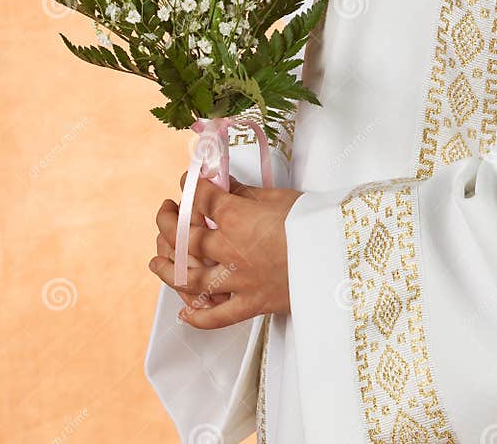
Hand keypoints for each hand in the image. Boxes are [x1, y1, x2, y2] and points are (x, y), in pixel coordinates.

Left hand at [149, 173, 300, 329]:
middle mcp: (230, 249)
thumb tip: (223, 183)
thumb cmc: (314, 220)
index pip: (200, 198)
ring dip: (166, 268)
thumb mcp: (278, 197)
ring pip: (188, 278)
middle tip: (165, 210)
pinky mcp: (252, 303)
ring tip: (155, 260)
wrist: (341, 255)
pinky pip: (218, 316)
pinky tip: (184, 312)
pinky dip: (198, 317)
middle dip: (166, 220)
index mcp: (237, 217)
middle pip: (183, 235)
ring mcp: (238, 280)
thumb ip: (245, 192)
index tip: (187, 180)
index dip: (189, 185)